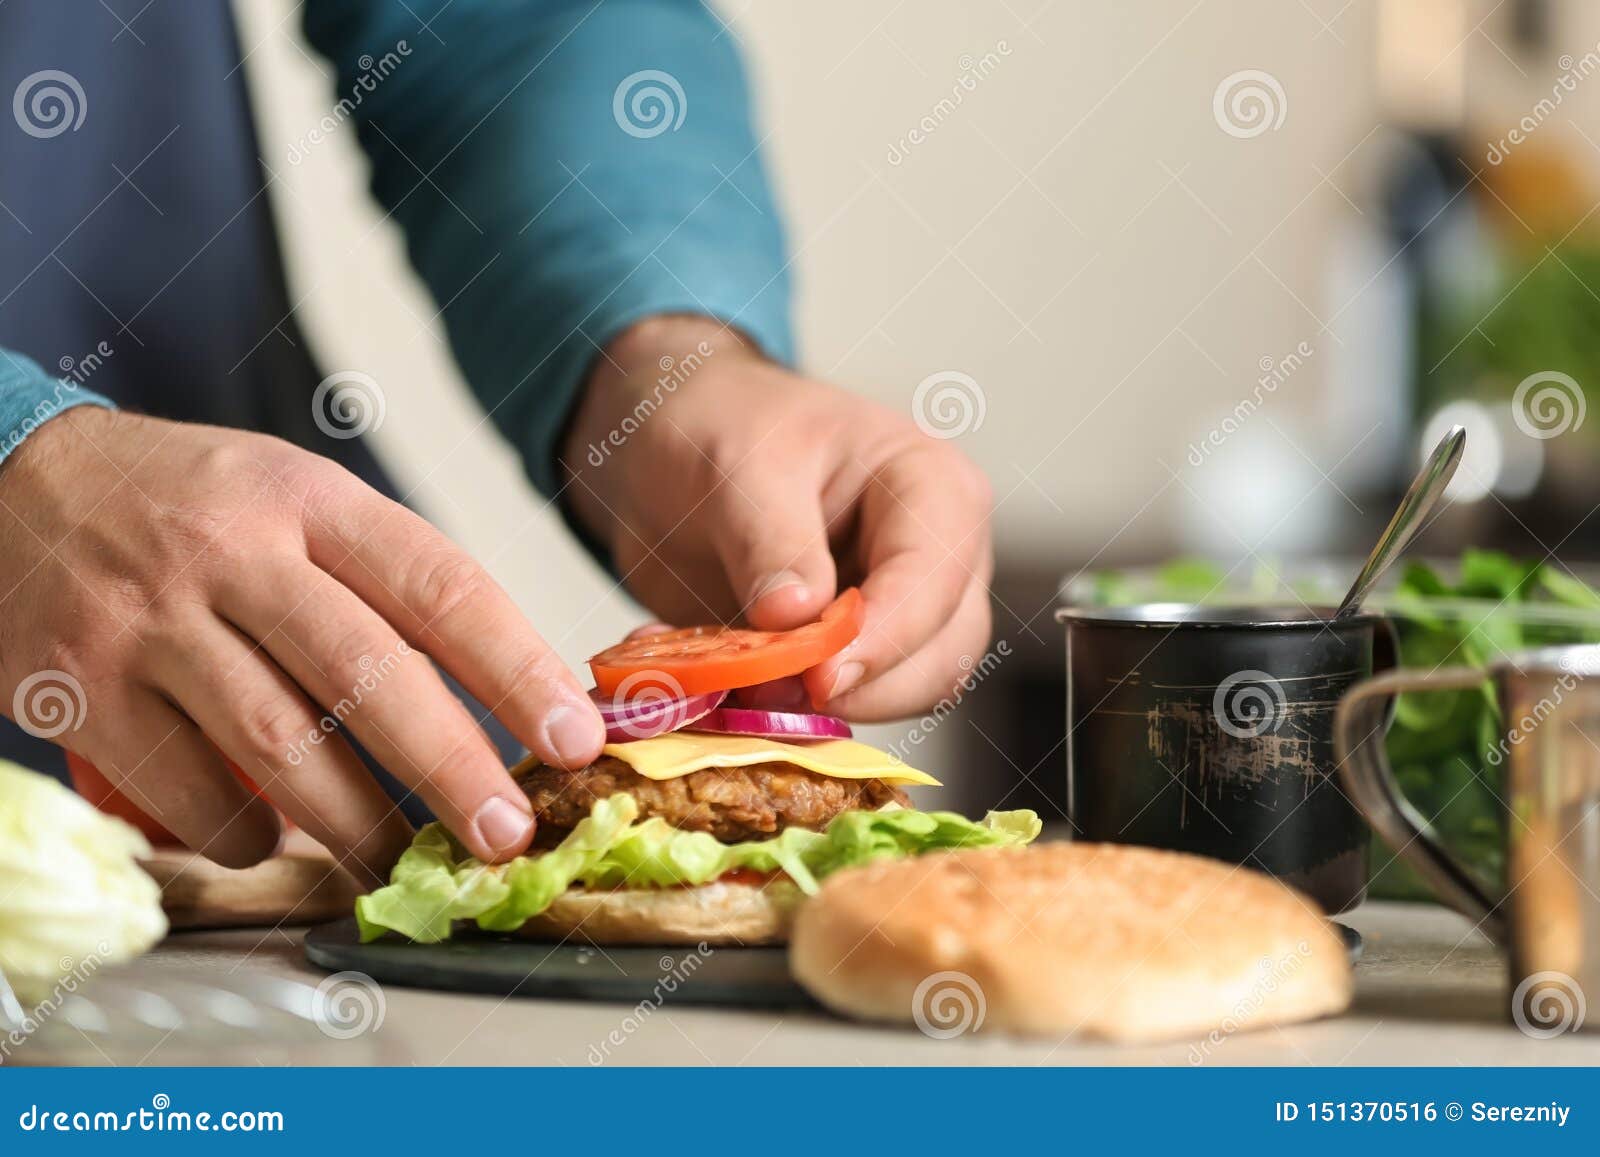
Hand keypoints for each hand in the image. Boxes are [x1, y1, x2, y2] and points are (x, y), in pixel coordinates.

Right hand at [0, 409, 606, 882]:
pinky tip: (273, 843)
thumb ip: (384, 580)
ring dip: (354, 822)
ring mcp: (153, 618)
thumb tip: (503, 695)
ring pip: (276, 742)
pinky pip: (183, 787)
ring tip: (402, 861)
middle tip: (506, 833)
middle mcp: (234, 550)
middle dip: (450, 764)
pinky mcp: (84, 683)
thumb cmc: (189, 505)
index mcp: (311, 498)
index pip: (438, 585)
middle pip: (365, 671)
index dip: (516, 667)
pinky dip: (242, 833)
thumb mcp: (294, 497)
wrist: (14, 479)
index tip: (572, 735)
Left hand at [563, 316, 993, 719]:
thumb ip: (770, 537)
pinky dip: (787, 711)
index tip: (821, 674)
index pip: (937, 577)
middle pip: (941, 655)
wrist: (679, 452)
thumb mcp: (738, 462)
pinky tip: (724, 683)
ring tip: (735, 682)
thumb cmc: (726, 428)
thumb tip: (797, 616)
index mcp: (933, 488)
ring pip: (900, 696)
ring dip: (823, 709)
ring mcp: (904, 616)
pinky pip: (842, 707)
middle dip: (860, 685)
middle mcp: (938, 560)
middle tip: (768, 689)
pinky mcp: (854, 659)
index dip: (887, 635)